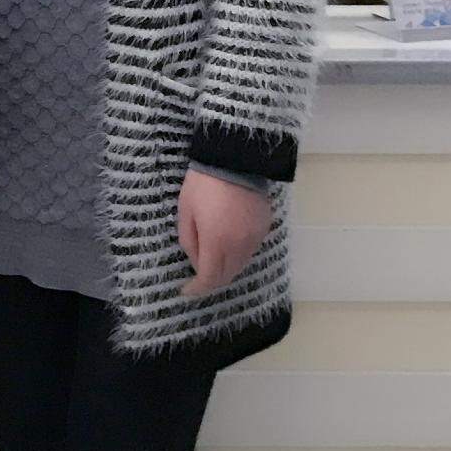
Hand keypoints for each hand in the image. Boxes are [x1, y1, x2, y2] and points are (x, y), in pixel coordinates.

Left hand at [177, 170, 271, 297]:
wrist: (234, 159)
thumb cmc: (202, 184)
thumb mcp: (185, 212)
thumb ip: (189, 242)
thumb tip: (196, 263)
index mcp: (217, 242)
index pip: (210, 278)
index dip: (197, 288)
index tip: (187, 290)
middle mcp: (239, 246)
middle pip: (227, 275)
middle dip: (211, 280)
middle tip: (197, 278)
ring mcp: (255, 238)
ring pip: (239, 265)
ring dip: (225, 268)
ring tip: (211, 261)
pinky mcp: (264, 228)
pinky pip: (249, 251)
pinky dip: (237, 255)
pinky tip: (227, 246)